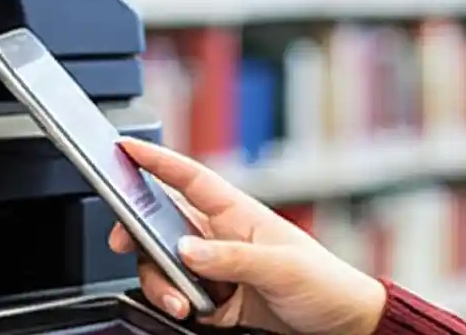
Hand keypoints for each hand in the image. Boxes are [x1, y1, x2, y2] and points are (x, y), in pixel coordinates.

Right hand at [108, 138, 386, 334]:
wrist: (341, 325)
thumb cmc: (325, 282)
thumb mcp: (282, 266)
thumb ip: (232, 257)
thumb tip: (186, 250)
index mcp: (238, 214)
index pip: (190, 179)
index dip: (157, 160)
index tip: (125, 147)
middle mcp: (220, 238)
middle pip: (162, 227)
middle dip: (138, 234)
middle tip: (124, 243)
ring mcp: (216, 271)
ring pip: (164, 267)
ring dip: (163, 284)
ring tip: (183, 303)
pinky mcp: (215, 303)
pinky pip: (178, 299)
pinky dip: (175, 307)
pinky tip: (191, 314)